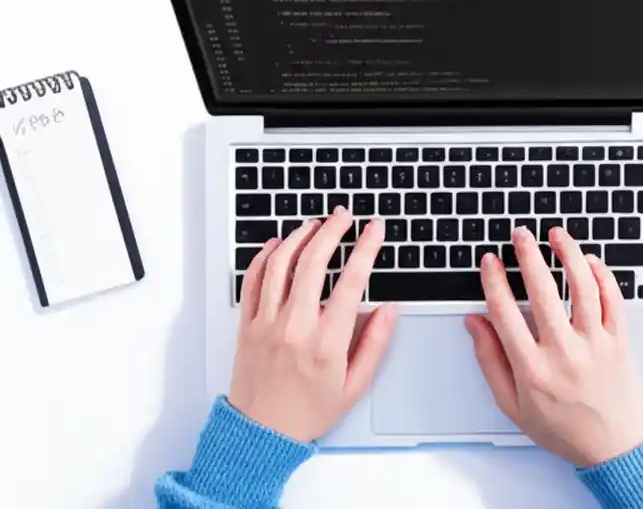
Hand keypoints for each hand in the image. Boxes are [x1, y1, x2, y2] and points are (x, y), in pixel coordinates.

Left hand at [230, 208, 398, 441]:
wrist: (261, 434)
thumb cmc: (308, 412)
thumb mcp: (355, 385)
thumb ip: (375, 344)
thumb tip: (389, 310)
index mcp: (327, 342)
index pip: (351, 282)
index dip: (366, 249)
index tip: (374, 230)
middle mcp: (295, 327)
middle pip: (313, 263)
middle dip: (332, 231)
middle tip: (343, 216)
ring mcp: (266, 324)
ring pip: (280, 265)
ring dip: (299, 237)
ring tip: (314, 224)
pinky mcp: (246, 326)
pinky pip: (252, 282)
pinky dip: (264, 258)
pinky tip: (277, 245)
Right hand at [466, 226, 642, 466]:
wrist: (613, 447)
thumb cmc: (562, 428)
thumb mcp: (512, 405)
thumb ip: (490, 360)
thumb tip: (475, 323)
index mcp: (533, 369)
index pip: (506, 313)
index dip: (494, 282)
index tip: (490, 262)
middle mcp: (564, 352)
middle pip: (543, 291)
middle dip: (528, 256)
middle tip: (520, 235)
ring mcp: (595, 344)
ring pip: (582, 287)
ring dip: (568, 254)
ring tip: (556, 234)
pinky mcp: (619, 341)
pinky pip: (613, 299)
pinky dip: (602, 275)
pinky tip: (590, 261)